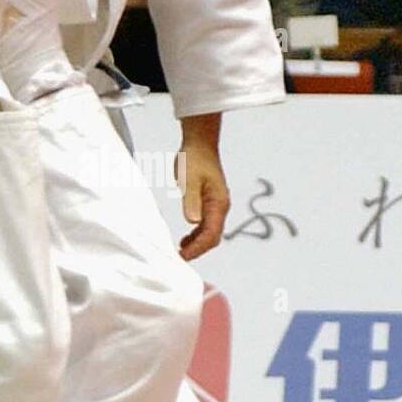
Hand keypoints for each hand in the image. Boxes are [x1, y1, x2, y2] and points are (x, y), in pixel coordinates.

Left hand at [178, 119, 229, 260]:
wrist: (200, 144)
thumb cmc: (194, 159)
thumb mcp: (188, 179)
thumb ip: (191, 200)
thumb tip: (193, 222)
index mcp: (218, 203)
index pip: (211, 234)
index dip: (198, 248)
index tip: (183, 255)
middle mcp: (221, 207)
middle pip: (213, 237)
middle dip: (198, 250)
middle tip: (180, 258)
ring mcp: (217, 206)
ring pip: (210, 233)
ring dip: (197, 244)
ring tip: (180, 251)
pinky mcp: (211, 203)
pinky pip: (206, 225)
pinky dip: (197, 235)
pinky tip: (185, 240)